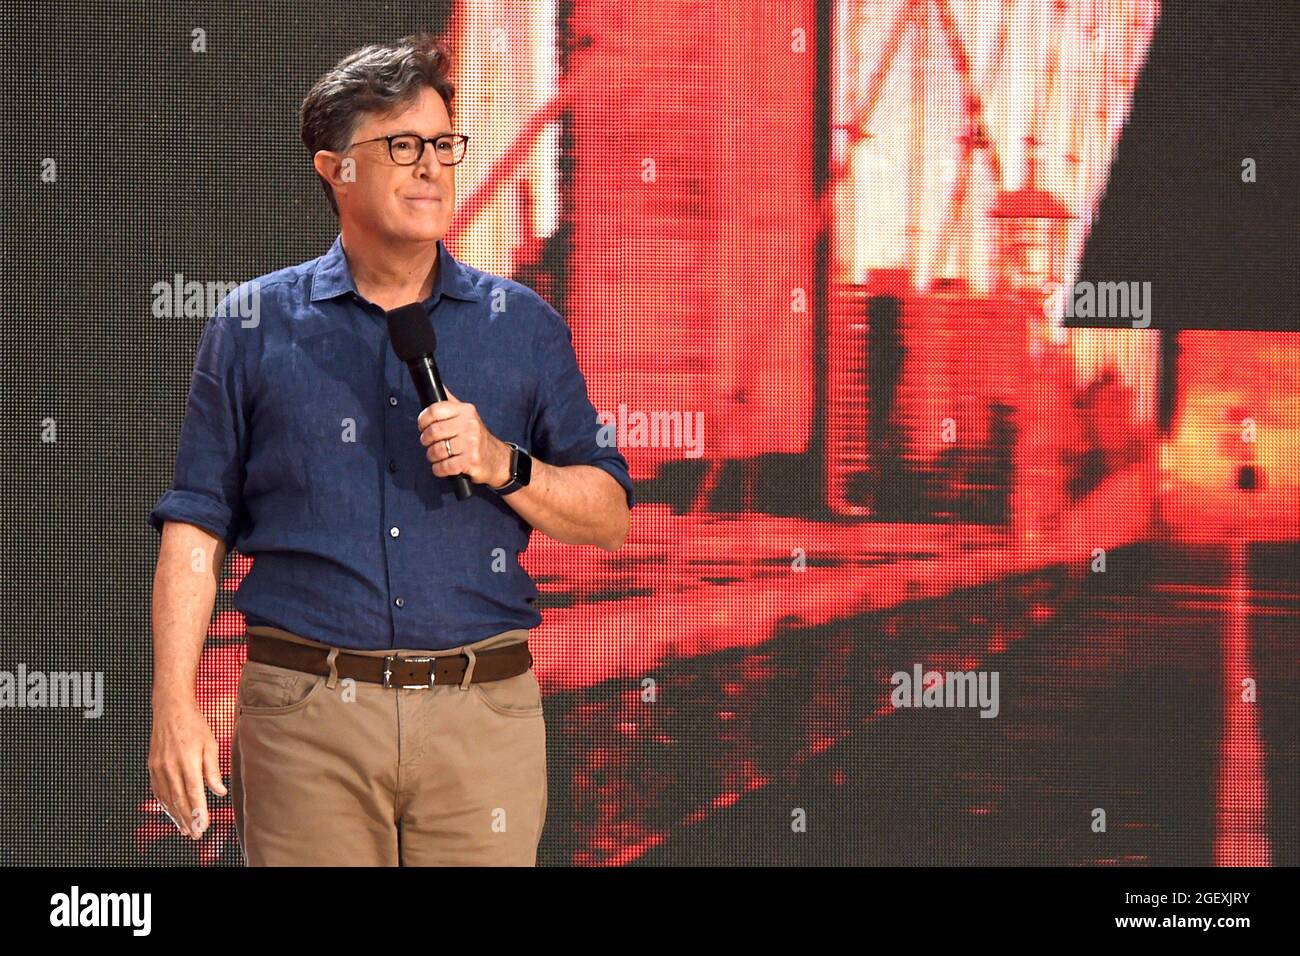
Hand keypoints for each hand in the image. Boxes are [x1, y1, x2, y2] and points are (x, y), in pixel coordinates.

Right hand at [148, 695, 226, 840]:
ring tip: (184, 829)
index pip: (194, 794)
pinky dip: (165, 804)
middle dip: (188, 820)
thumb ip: (213, 771)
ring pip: (167, 798)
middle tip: (195, 834)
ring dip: (175, 816)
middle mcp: (170, 767)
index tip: (203, 826)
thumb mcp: (210, 745)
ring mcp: (158, 768)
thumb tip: (219, 792)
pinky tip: (171, 812)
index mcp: (188, 761)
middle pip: (179, 800)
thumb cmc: (193, 725)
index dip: (198, 812)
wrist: (171, 710)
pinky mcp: (152, 767)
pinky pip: (157, 791)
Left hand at [417, 386, 511, 487]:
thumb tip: (436, 385)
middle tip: (429, 443)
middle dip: (426, 441)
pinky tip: (443, 467)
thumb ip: (450, 401)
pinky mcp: (470, 461)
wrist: (497, 459)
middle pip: (433, 432)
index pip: (434, 411)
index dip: (422, 420)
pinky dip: (439, 469)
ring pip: (436, 450)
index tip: (422, 426)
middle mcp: (469, 425)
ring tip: (437, 456)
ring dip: (432, 456)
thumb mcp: (467, 415)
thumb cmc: (476, 437)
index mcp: (466, 411)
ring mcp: (471, 443)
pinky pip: (444, 466)